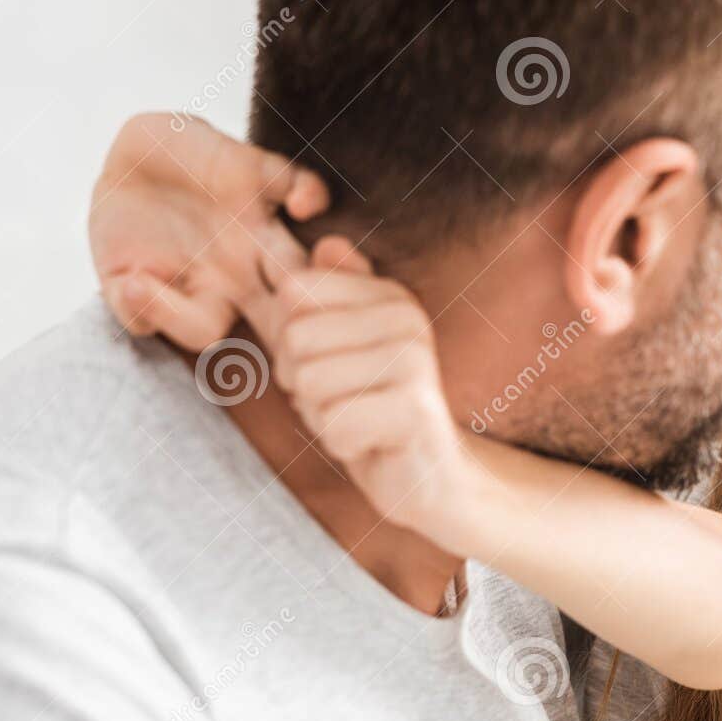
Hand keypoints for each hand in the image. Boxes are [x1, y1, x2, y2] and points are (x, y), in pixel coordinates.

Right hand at [89, 113, 329, 350]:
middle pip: (276, 309)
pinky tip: (301, 206)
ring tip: (295, 273)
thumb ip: (127, 300)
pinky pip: (303, 189)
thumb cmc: (129, 228)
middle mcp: (242, 271)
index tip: (156, 300)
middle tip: (288, 326)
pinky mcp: (262, 178)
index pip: (203, 329)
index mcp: (206, 298)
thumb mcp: (117, 270)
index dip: (182, 324)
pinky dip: (311, 196)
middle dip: (287, 322)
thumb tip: (134, 296)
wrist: (139, 161)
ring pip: (300, 258)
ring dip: (312, 270)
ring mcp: (257, 227)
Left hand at [270, 239, 466, 530]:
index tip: (331, 365)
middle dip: (303, 384)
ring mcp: (414, 361)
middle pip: (294, 337)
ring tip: (360, 421)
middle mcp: (406, 317)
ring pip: (310, 382)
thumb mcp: (335, 350)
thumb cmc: (372, 412)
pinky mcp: (414, 409)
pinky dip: (342, 444)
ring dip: (322, 417)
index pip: (292, 292)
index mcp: (387, 294)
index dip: (291, 341)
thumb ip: (318, 298)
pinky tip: (374, 444)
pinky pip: (333, 424)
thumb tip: (304, 241)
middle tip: (346, 401)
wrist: (431, 479)